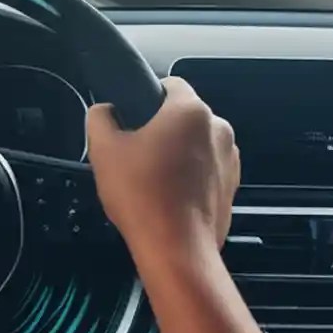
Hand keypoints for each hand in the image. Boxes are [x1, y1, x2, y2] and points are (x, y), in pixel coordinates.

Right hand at [86, 77, 239, 264]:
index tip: (132, 120)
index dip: (147, 98)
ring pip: (196, 144)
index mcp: (190, 110)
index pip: (170, 84)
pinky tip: (169, 196)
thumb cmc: (142, 196)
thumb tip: (103, 111)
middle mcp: (218, 128)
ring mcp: (230, 158)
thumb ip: (99, 118)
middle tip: (135, 154)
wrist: (176, 249)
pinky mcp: (232, 185)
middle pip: (183, 117)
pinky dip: (191, 176)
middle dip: (161, 129)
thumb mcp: (104, 150)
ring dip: (178, 153)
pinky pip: (207, 169)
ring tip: (152, 179)